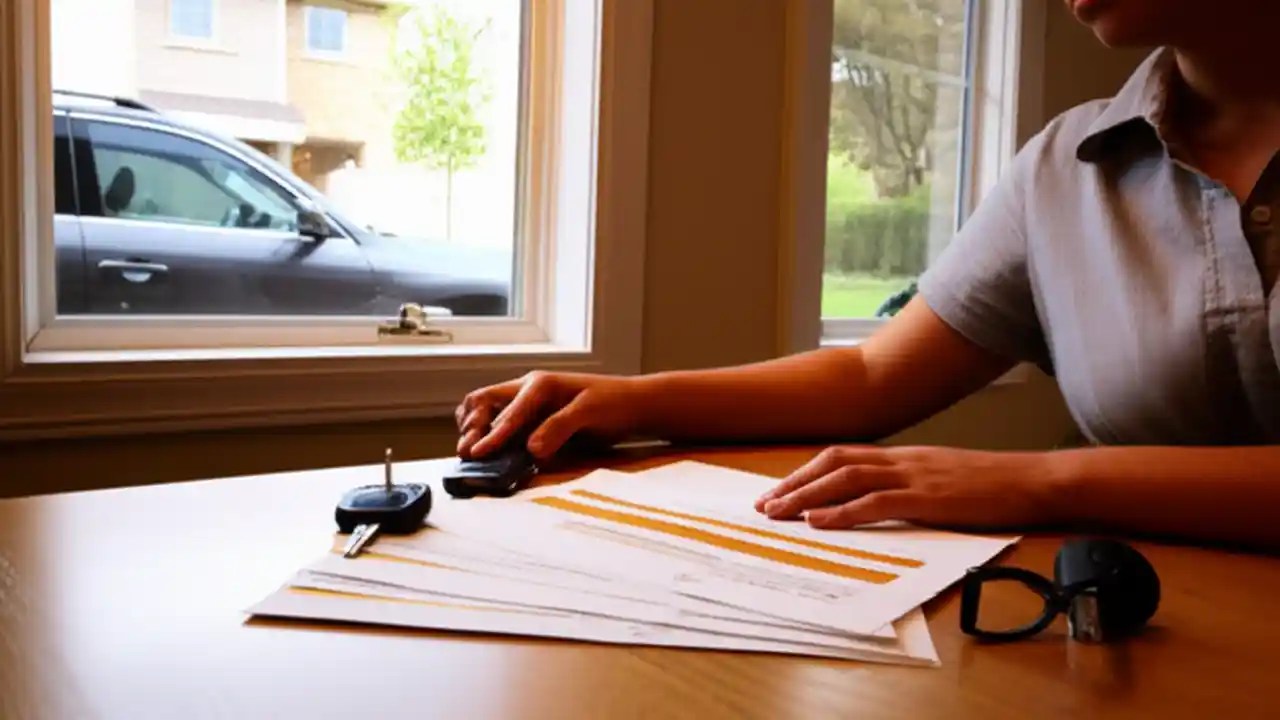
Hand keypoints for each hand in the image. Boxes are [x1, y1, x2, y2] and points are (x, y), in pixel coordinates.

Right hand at [455, 371, 646, 460]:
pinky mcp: (532, 420)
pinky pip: (501, 425)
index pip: (508, 411)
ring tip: (469, 452)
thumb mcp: (590, 412)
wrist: (631, 404)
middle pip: (483, 402)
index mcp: (539, 385)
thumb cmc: (613, 402)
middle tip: (467, 452)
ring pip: (486, 411)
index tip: (479, 453)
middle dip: (471, 426)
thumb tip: (532, 449)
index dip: (493, 434)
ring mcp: (527, 405)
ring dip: (473, 428)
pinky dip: (487, 435)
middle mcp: (527, 392)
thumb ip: (560, 428)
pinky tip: (485, 452)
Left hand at [753, 445, 1063, 530]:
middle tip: (764, 504)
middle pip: (834, 462)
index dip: (808, 471)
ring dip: (807, 496)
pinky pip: (875, 503)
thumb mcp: (943, 480)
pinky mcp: (927, 498)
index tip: (781, 489)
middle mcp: (901, 459)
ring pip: (846, 479)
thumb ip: (910, 486)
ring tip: (778, 513)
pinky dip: (842, 512)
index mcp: (903, 456)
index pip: (843, 456)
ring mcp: (913, 475)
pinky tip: (819, 522)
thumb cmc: (993, 487)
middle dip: (795, 482)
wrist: (1033, 481)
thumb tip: (879, 503)